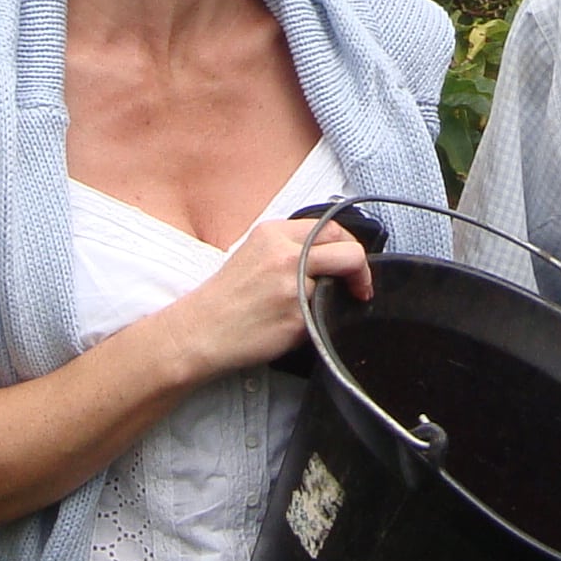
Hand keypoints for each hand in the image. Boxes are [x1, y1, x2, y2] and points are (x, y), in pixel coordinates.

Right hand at [160, 213, 372, 381]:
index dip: (348, 246)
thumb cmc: (226, 298)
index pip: (332, 228)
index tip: (349, 264)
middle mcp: (285, 255)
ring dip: (337, 299)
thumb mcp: (254, 252)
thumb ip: (290, 246)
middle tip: (358, 287)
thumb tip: (331, 251)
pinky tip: (297, 326)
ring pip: (341, 286)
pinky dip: (319, 321)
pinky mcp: (297, 317)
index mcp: (274, 233)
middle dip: (361, 271)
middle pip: (349, 252)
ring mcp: (293, 286)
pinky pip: (324, 315)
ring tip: (315, 309)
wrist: (200, 332)